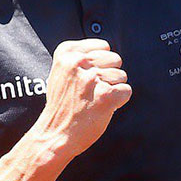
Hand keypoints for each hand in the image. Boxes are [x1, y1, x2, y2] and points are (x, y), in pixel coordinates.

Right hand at [36, 38, 131, 155]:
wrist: (54, 134)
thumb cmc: (62, 105)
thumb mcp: (61, 72)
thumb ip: (81, 57)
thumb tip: (107, 51)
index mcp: (66, 52)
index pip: (104, 46)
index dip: (100, 63)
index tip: (86, 78)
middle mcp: (78, 62)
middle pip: (115, 59)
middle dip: (109, 75)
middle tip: (91, 91)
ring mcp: (92, 78)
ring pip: (122, 75)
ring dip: (112, 89)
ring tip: (94, 100)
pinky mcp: (105, 95)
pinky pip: (126, 91)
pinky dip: (118, 101)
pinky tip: (102, 108)